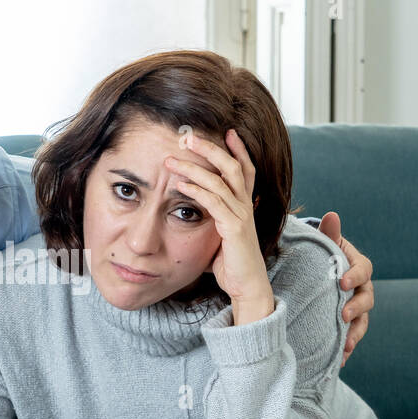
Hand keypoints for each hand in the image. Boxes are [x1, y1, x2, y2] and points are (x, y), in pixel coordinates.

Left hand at [164, 128, 274, 324]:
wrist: (247, 287)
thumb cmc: (231, 263)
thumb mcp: (220, 236)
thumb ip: (213, 219)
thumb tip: (195, 213)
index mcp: (244, 205)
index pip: (246, 169)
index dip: (238, 149)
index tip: (227, 131)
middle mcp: (245, 206)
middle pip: (233, 167)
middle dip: (211, 148)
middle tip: (187, 136)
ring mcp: (241, 216)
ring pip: (220, 181)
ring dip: (193, 168)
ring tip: (171, 160)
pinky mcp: (233, 229)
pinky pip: (214, 203)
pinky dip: (196, 191)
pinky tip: (181, 186)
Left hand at [317, 211, 372, 366]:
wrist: (314, 272)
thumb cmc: (320, 254)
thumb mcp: (324, 243)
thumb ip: (329, 233)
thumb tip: (332, 215)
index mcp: (357, 266)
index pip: (364, 270)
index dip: (355, 276)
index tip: (342, 282)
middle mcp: (361, 287)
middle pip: (367, 298)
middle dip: (357, 308)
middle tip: (345, 315)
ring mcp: (355, 307)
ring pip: (362, 321)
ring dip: (355, 333)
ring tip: (345, 345)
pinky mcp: (347, 323)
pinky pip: (350, 336)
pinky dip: (346, 347)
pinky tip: (340, 359)